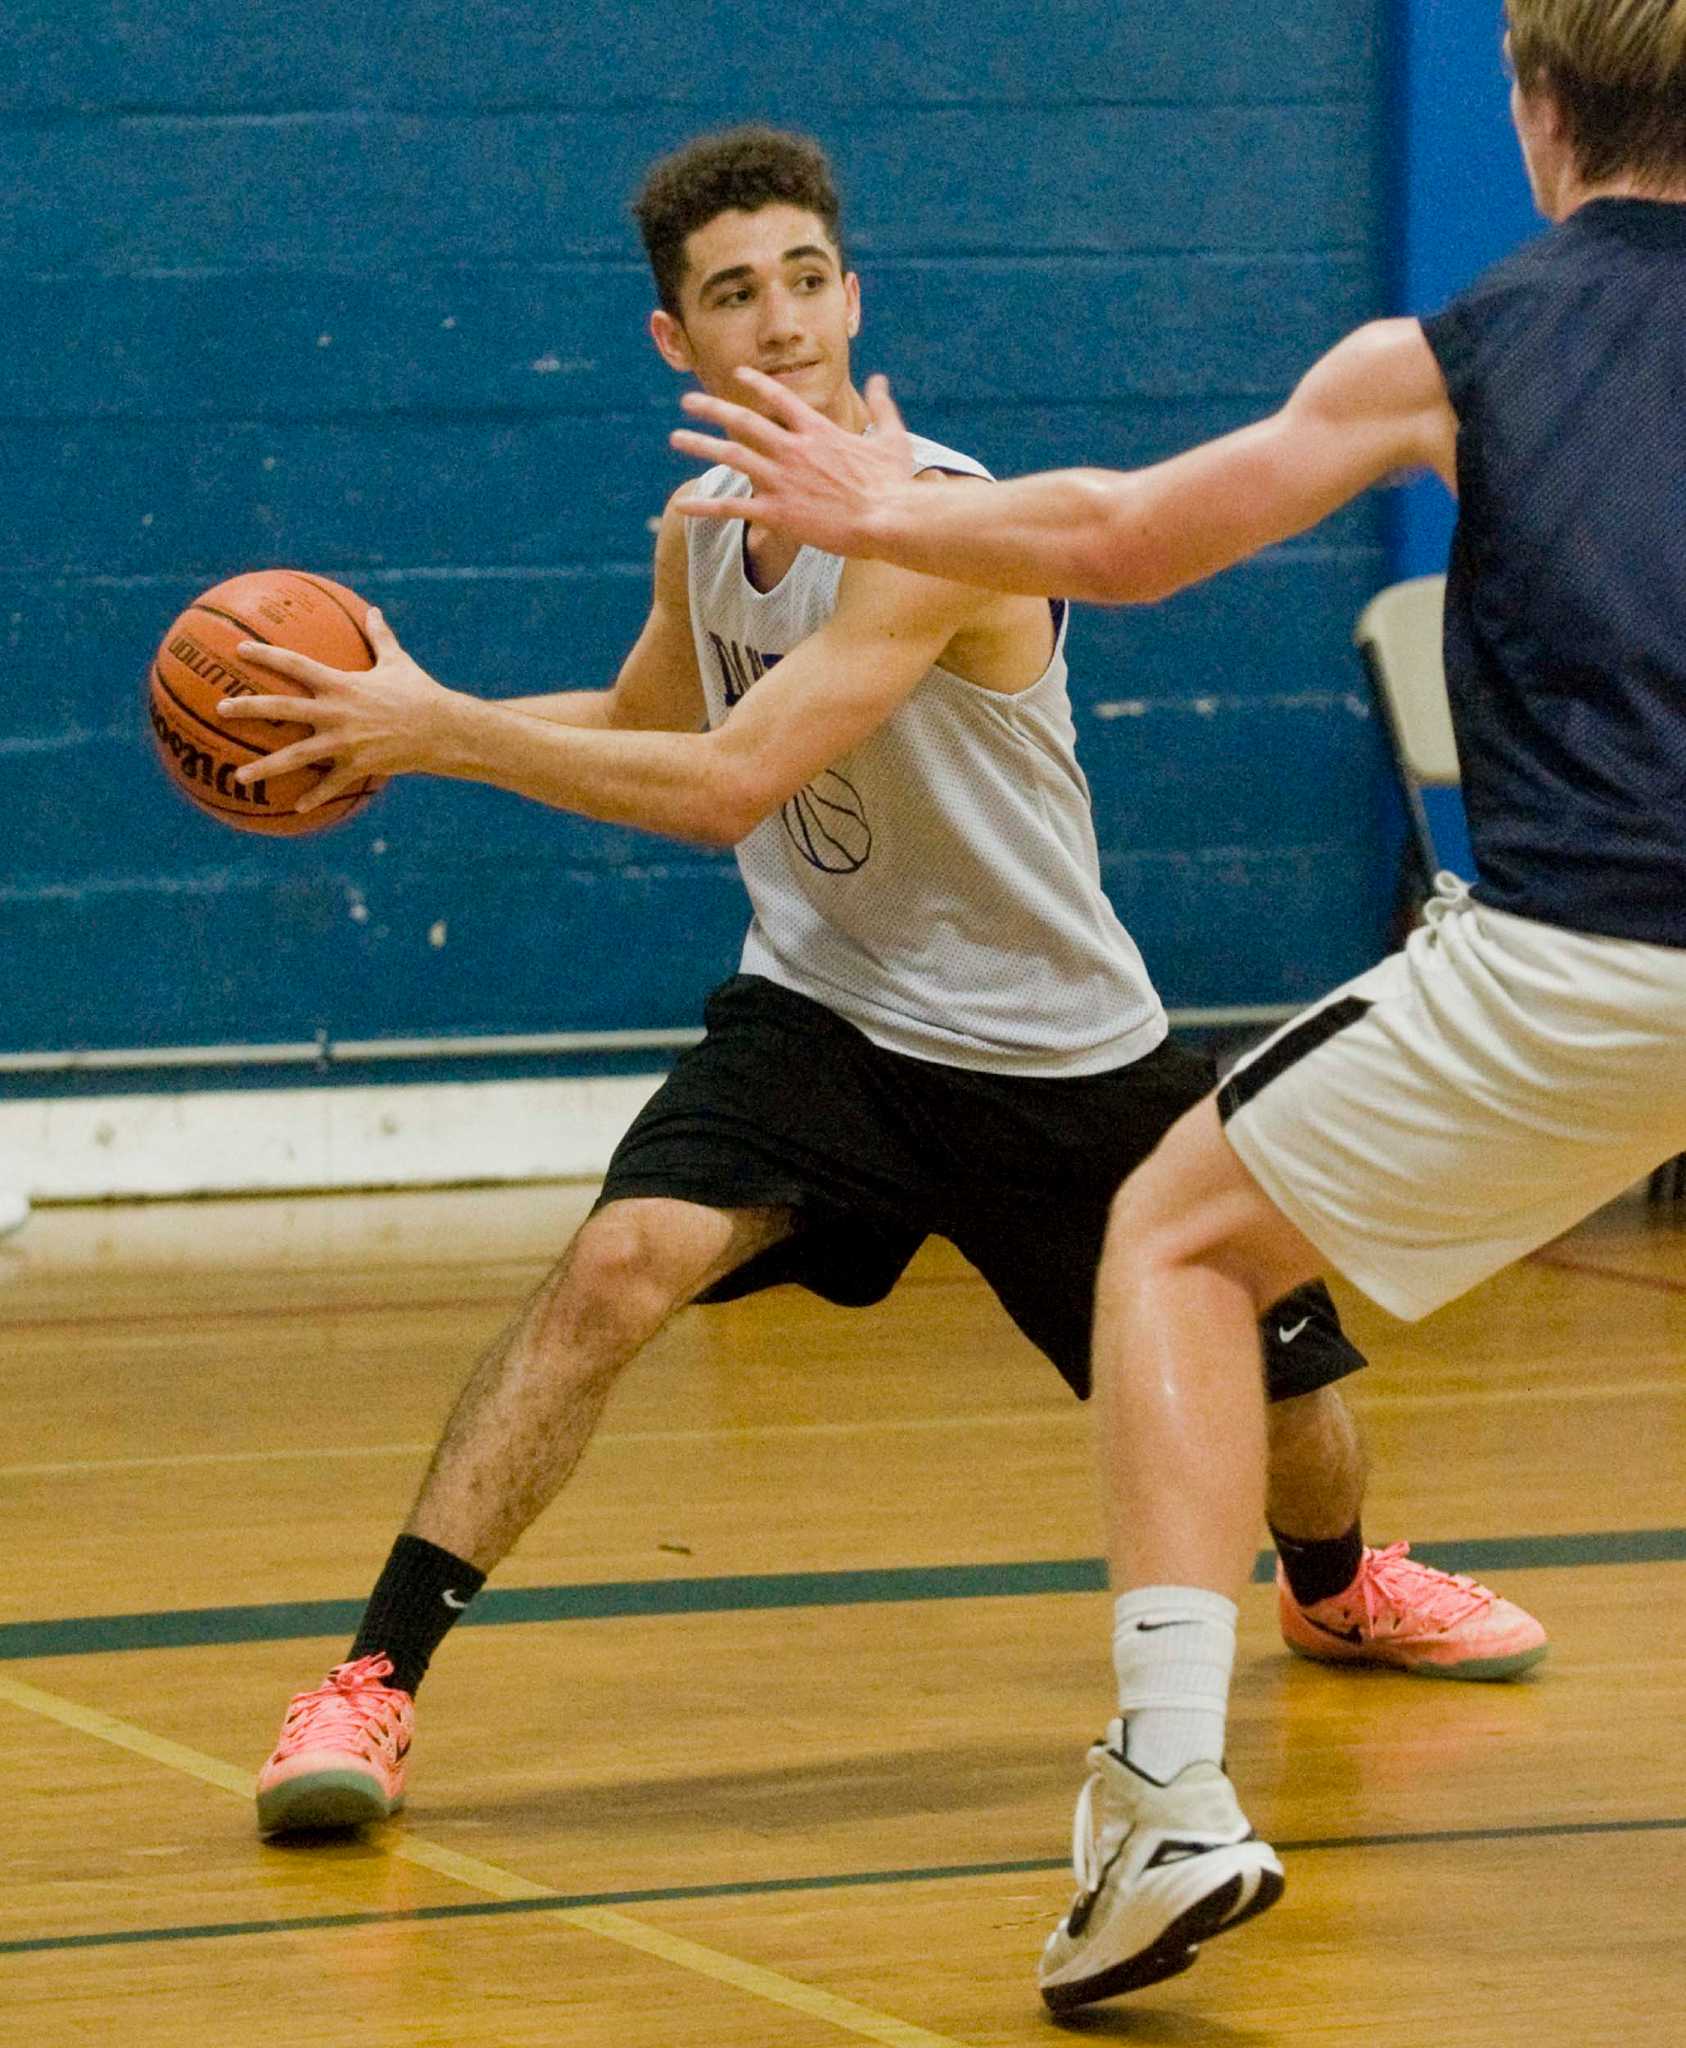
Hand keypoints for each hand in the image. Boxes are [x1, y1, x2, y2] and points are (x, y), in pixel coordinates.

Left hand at [219, 607, 457, 811]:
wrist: (442, 730)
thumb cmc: (420, 692)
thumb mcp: (398, 662)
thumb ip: (381, 637)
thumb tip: (375, 611)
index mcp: (340, 684)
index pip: (295, 664)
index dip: (266, 655)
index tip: (238, 650)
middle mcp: (335, 712)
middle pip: (283, 708)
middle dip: (248, 708)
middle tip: (220, 709)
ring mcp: (344, 742)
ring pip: (296, 755)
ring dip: (265, 767)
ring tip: (239, 777)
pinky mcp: (357, 766)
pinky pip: (331, 785)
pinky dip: (315, 796)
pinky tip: (296, 808)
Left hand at [670, 368, 916, 555]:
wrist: (888, 518)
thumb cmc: (893, 482)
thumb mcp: (892, 437)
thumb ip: (882, 406)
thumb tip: (880, 379)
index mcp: (817, 429)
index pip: (778, 397)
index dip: (754, 383)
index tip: (736, 374)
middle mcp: (792, 448)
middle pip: (742, 420)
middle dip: (712, 408)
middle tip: (688, 401)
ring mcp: (781, 479)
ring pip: (730, 456)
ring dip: (700, 445)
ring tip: (676, 438)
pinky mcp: (777, 511)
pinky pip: (732, 507)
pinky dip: (705, 506)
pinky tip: (683, 505)